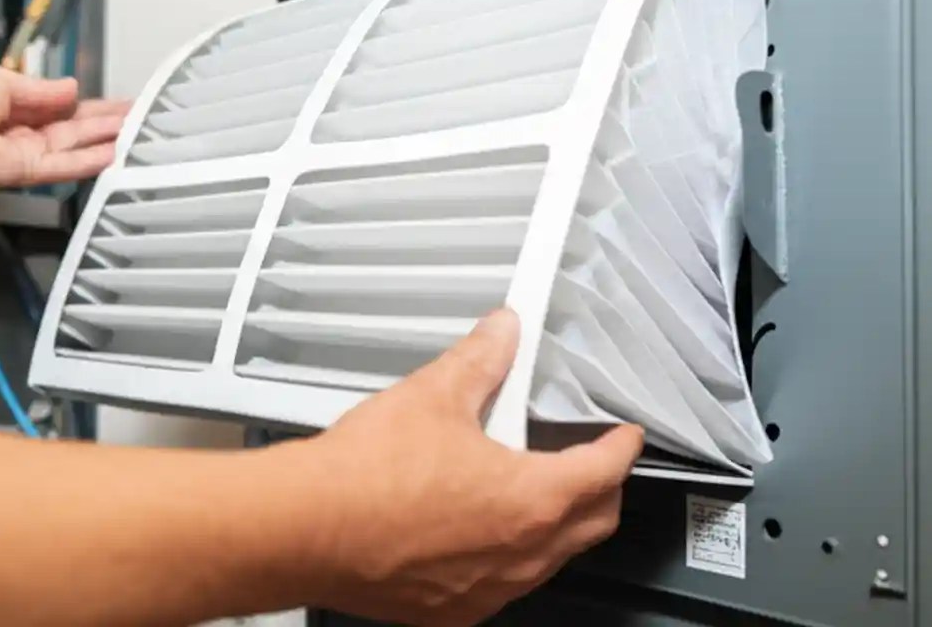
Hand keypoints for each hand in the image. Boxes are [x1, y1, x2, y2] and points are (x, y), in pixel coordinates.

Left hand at [0, 63, 130, 189]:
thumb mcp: (0, 78)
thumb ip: (42, 89)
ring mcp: (20, 152)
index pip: (54, 103)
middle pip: (69, 126)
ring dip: (105, 139)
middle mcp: (14, 128)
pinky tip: (114, 153)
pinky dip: (90, 161)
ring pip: (73, 146)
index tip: (113, 99)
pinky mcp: (24, 173)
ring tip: (137, 132)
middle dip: (104, 120)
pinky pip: (64, 167)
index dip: (85, 100)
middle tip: (136, 115)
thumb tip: (70, 88)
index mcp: (4, 101)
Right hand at [302, 309, 643, 625]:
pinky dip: (509, 559)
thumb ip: (479, 360)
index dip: (621, 447)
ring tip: (531, 492)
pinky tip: (481, 533)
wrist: (307, 529)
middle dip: (601, 490)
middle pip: (593, 524)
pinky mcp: (451, 613)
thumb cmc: (365, 476)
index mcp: (530, 499)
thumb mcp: (432, 396)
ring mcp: (487, 591)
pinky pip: (503, 588)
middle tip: (590, 462)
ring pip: (549, 561)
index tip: (624, 437)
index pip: (604, 472)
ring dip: (555, 526)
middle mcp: (519, 556)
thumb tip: (502, 333)